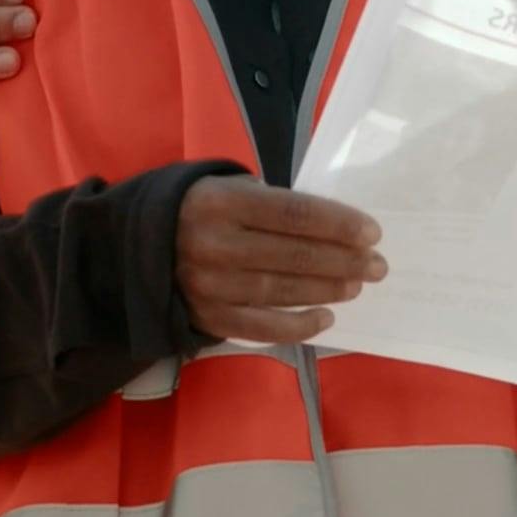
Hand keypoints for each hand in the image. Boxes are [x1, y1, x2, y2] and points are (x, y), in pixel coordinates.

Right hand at [175, 179, 384, 347]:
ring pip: (282, 291)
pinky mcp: (207, 316)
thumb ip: (276, 205)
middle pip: (294, 255)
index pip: (294, 214)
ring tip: (356, 286)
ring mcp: (208, 285)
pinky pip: (262, 327)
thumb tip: (339, 231)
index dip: (339, 225)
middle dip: (344, 261)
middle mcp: (213, 244)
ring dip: (327, 290)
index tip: (372, 234)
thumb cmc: (204, 210)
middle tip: (376, 266)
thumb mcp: (232, 190)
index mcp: (222, 202)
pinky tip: (326, 317)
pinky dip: (298, 325)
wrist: (139, 245)